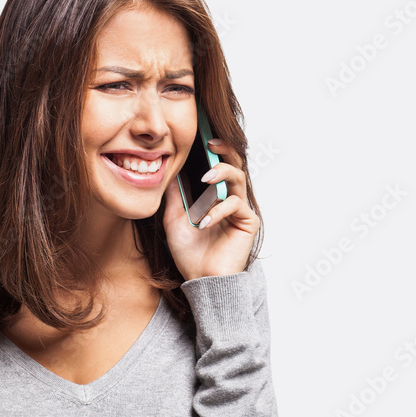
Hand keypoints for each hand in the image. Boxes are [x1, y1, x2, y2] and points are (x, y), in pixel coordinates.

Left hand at [162, 139, 258, 280]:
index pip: (215, 166)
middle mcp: (229, 198)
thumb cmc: (189, 252)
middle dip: (223, 150)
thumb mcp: (173, 219)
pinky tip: (204, 222)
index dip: (212, 150)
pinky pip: (236, 205)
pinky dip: (218, 210)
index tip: (200, 136)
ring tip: (206, 178)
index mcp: (213, 195)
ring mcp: (240, 209)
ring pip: (238, 178)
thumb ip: (174, 195)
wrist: (200, 279)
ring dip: (221, 173)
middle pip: (233, 164)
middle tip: (210, 144)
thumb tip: (168, 170)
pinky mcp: (248, 222)